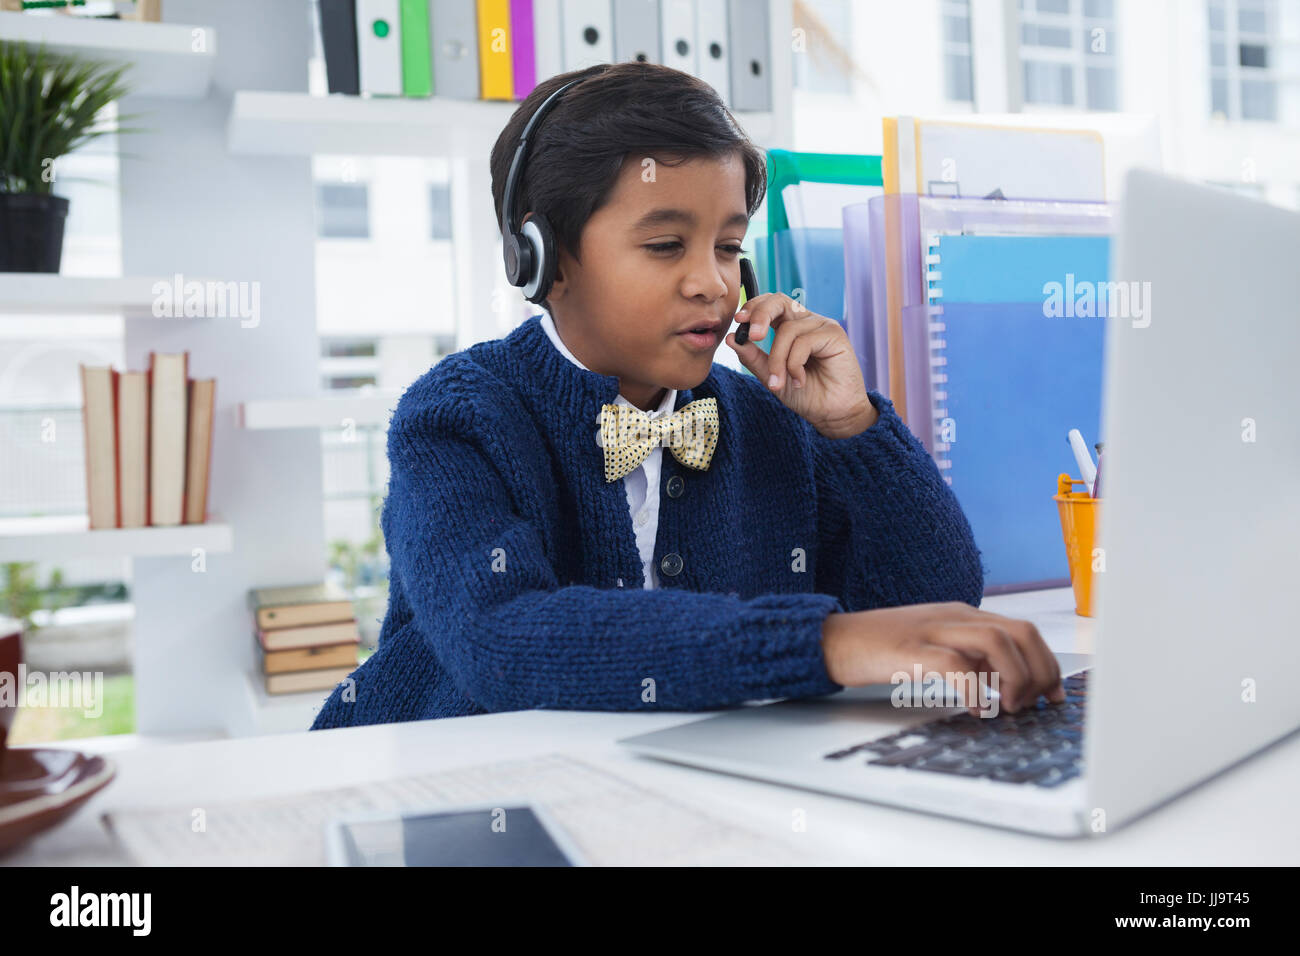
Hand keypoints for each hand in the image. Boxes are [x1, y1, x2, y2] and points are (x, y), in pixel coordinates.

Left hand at [726, 293, 877, 437]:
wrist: (832, 414)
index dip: (754, 307)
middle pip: (779, 301)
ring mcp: (822, 326)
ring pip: (787, 330)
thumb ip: (753, 357)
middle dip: (761, 314)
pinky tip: (799, 381)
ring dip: (778, 360)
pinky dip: (794, 365)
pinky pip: (803, 342)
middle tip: (753, 336)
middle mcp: (807, 322)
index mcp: (792, 326)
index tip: (739, 321)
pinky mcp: (834, 335)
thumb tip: (732, 338)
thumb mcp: (771, 376)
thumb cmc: (806, 395)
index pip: (771, 304)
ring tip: (780, 382)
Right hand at [820, 602, 1065, 714]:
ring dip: (1014, 678)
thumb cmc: (881, 648)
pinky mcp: (910, 650)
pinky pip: (956, 665)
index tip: (1054, 695)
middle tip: (1034, 705)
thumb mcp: (933, 644)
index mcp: (962, 614)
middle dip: (1039, 671)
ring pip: (996, 641)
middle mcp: (954, 616)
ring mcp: (932, 630)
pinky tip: (976, 710)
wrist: (832, 639)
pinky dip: (975, 690)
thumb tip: (1004, 684)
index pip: (1023, 629)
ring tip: (1008, 707)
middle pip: (1019, 632)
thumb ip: (967, 654)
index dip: (1047, 664)